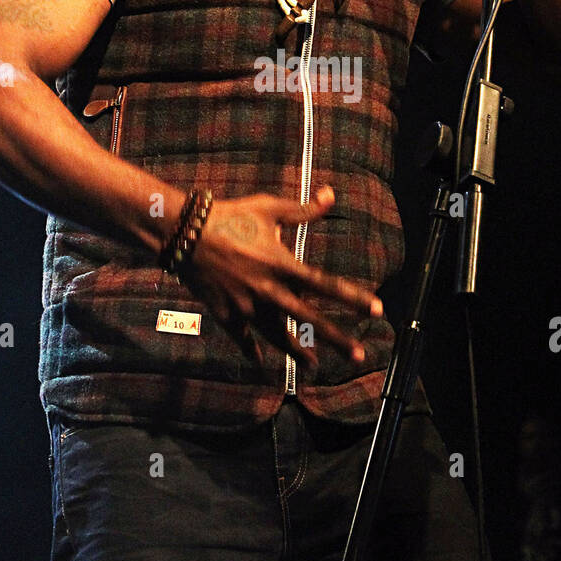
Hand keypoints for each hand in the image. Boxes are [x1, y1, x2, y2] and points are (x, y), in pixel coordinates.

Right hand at [178, 185, 377, 368]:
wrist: (184, 234)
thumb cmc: (229, 217)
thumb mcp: (268, 208)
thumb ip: (302, 209)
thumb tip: (331, 193)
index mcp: (282, 265)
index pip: (326, 284)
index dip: (353, 297)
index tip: (377, 309)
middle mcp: (269, 291)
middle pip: (309, 320)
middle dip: (336, 339)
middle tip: (359, 355)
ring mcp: (247, 307)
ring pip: (278, 337)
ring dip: (297, 352)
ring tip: (313, 367)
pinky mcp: (226, 315)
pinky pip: (242, 339)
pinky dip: (251, 350)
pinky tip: (260, 362)